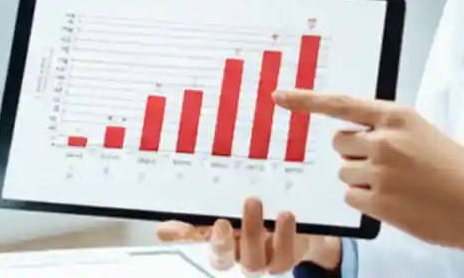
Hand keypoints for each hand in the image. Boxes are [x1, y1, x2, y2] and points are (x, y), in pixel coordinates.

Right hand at [156, 197, 340, 274]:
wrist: (302, 225)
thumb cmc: (260, 215)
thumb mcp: (232, 208)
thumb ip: (200, 219)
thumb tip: (162, 230)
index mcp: (221, 240)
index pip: (197, 240)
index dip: (187, 238)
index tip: (174, 225)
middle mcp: (238, 253)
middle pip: (224, 259)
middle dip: (220, 244)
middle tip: (220, 222)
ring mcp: (263, 259)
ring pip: (253, 260)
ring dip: (251, 233)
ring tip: (252, 202)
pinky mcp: (287, 257)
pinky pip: (283, 256)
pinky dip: (284, 236)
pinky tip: (285, 215)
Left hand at [273, 90, 463, 277]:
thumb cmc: (457, 170)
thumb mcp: (423, 134)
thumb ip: (388, 129)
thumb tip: (352, 136)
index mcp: (397, 116)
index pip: (340, 104)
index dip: (306, 100)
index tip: (279, 97)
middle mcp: (384, 140)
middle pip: (339, 143)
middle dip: (354, 153)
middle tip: (385, 164)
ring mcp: (380, 172)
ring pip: (345, 173)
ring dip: (363, 179)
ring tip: (400, 185)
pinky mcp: (379, 202)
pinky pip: (352, 197)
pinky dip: (367, 201)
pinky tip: (396, 201)